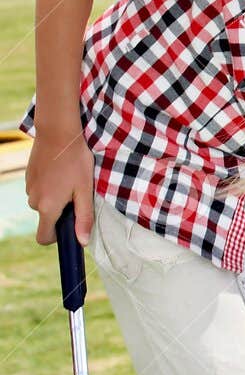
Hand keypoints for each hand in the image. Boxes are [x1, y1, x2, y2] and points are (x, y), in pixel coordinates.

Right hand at [27, 123, 94, 246]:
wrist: (57, 132)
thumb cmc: (75, 162)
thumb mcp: (85, 191)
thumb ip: (84, 218)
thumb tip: (82, 242)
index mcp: (47, 207)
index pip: (43, 238)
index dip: (57, 238)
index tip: (70, 226)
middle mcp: (33, 199)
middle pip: (46, 218)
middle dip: (60, 213)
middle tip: (76, 194)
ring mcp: (28, 187)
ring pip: (42, 203)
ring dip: (55, 198)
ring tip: (69, 180)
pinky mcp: (28, 176)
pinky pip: (39, 190)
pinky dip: (49, 187)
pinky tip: (60, 171)